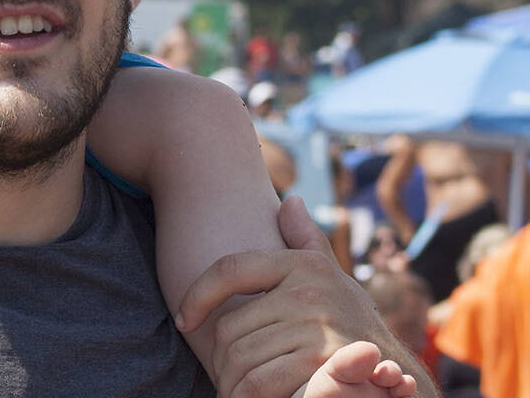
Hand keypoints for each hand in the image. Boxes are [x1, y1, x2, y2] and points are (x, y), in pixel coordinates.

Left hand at [177, 197, 424, 397]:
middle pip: (229, 325)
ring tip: (229, 388)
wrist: (396, 374)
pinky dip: (244, 394)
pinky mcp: (322, 361)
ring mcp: (318, 324)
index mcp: (302, 263)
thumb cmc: (354, 324)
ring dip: (228, 380)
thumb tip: (289, 200)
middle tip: (218, 373)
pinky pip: (259, 380)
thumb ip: (307, 241)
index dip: (197, 294)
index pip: (229, 269)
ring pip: (240, 355)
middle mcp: (309, 288)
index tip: (183, 318)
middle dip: (218, 357)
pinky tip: (241, 397)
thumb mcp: (333, 279)